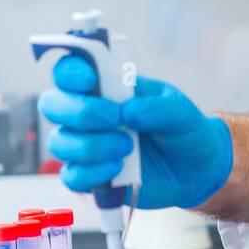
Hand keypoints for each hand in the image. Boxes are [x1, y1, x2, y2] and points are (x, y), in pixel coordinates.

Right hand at [37, 55, 232, 209]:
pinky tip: (118, 169)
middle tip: (115, 118)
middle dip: (80, 111)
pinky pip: (72, 176)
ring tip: (128, 147)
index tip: (90, 78)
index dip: (69, 72)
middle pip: (52, 104)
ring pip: (60, 142)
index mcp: (105, 87)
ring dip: (92, 145)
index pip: (68, 71)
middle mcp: (87, 114)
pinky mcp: (91, 177)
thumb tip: (128, 111)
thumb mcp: (180, 111)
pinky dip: (92, 173)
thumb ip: (158, 107)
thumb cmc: (182, 130)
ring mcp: (86, 146)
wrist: (196, 169)